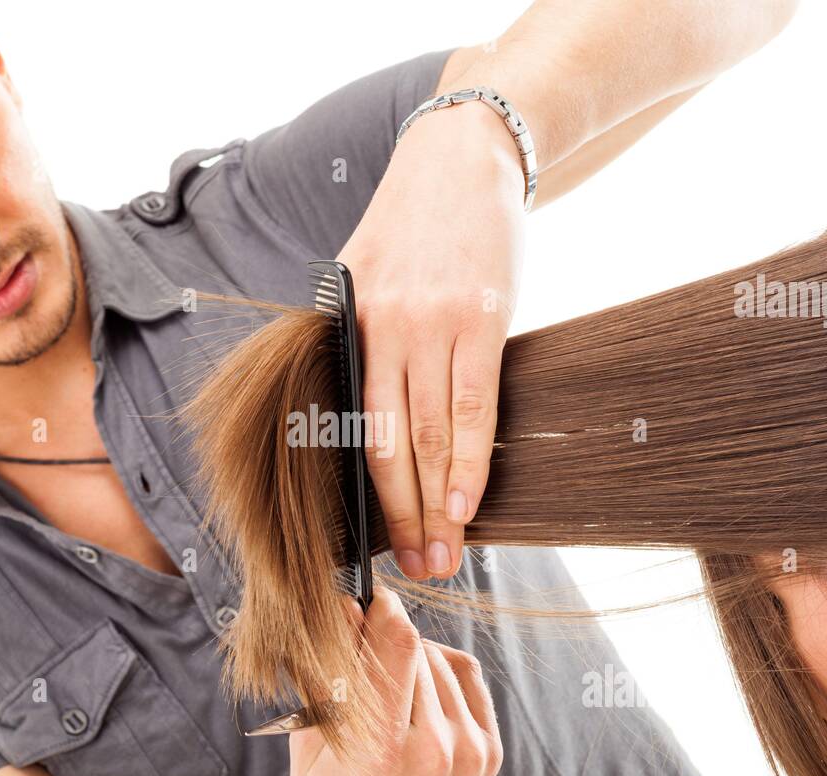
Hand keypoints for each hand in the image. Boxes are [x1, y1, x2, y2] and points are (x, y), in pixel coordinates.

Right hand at [286, 584, 503, 775]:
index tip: (367, 599)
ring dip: (413, 655)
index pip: (398, 642)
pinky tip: (417, 687)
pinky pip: (469, 682)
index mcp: (382, 749)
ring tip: (385, 680)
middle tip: (361, 645)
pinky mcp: (488, 757)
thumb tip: (343, 607)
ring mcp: (468, 755)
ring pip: (443, 660)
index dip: (382, 608)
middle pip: (418, 647)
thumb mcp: (310, 748)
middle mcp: (434, 750)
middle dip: (387, 636)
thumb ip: (327, 675)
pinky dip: (443, 672)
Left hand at [337, 102, 525, 579]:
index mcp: (347, 326)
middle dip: (402, 517)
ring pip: (430, 436)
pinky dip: (469, 462)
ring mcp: (429, 324)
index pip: (353, 430)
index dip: (367, 495)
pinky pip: (472, 405)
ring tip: (446, 555)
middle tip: (420, 569)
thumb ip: (359, 340)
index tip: (379, 541)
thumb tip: (360, 414)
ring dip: (438, 506)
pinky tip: (468, 505)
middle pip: (388, 446)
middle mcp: (379, 329)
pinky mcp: (480, 316)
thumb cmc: (415, 223)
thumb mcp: (364, 274)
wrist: (462, 155)